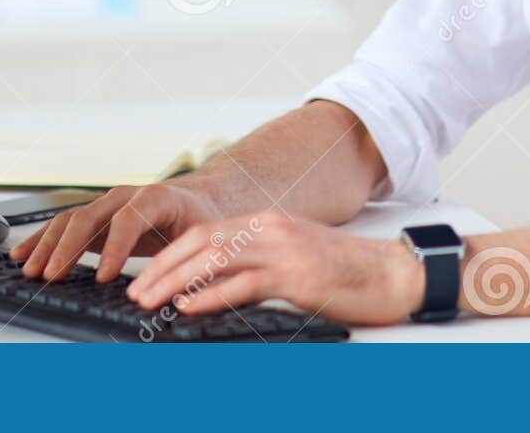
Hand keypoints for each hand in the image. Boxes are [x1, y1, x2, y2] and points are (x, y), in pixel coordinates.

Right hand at [9, 182, 222, 281]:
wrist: (197, 199)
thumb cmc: (201, 220)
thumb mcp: (206, 240)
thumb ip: (193, 266)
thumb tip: (179, 297)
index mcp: (157, 198)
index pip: (130, 219)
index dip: (116, 247)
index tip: (106, 277)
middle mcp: (126, 197)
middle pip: (91, 216)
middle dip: (69, 247)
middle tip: (54, 276)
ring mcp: (106, 206)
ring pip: (70, 220)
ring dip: (48, 245)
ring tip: (32, 272)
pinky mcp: (95, 219)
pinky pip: (62, 225)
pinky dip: (40, 240)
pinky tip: (21, 256)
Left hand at [126, 209, 424, 325]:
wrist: (393, 273)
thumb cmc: (347, 272)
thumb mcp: (295, 258)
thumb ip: (258, 264)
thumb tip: (216, 287)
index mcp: (267, 223)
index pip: (205, 233)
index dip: (170, 256)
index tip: (146, 278)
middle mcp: (270, 229)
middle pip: (201, 242)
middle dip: (162, 268)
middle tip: (136, 292)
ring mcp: (283, 250)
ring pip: (214, 259)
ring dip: (176, 282)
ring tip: (150, 302)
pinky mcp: (296, 275)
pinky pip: (243, 284)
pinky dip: (211, 295)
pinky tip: (189, 307)